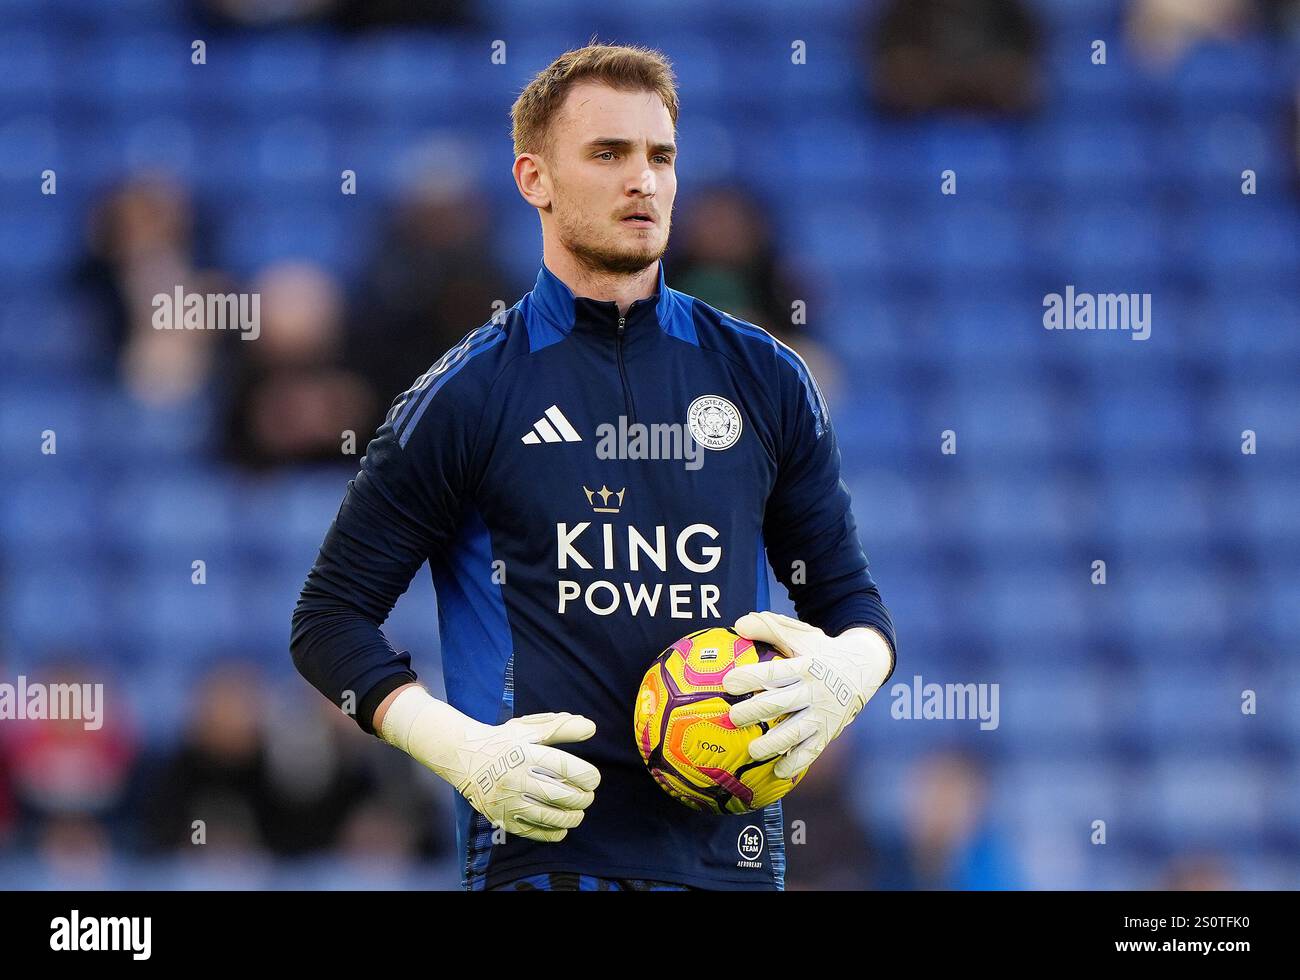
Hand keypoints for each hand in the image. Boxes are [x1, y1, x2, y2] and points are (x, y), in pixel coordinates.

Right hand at [380, 688, 600, 842]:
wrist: (463, 757)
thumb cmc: (503, 741)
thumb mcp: (529, 729)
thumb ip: (561, 728)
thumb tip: (592, 728)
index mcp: (524, 753)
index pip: (565, 768)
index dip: (587, 776)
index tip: (593, 779)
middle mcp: (515, 778)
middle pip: (560, 795)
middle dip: (582, 799)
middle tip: (588, 796)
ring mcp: (507, 801)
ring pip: (549, 817)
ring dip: (572, 817)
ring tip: (578, 812)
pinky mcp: (501, 817)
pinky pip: (532, 831)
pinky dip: (552, 832)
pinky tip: (562, 827)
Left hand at [724, 612, 891, 779]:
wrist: (863, 668)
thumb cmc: (821, 651)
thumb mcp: (800, 635)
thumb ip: (769, 627)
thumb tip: (738, 625)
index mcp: (806, 666)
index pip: (774, 673)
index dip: (750, 678)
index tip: (728, 683)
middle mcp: (815, 691)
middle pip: (780, 704)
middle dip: (753, 712)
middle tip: (732, 717)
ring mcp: (823, 714)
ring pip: (796, 732)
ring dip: (772, 743)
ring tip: (752, 750)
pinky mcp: (829, 732)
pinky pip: (812, 751)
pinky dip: (796, 762)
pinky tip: (778, 770)